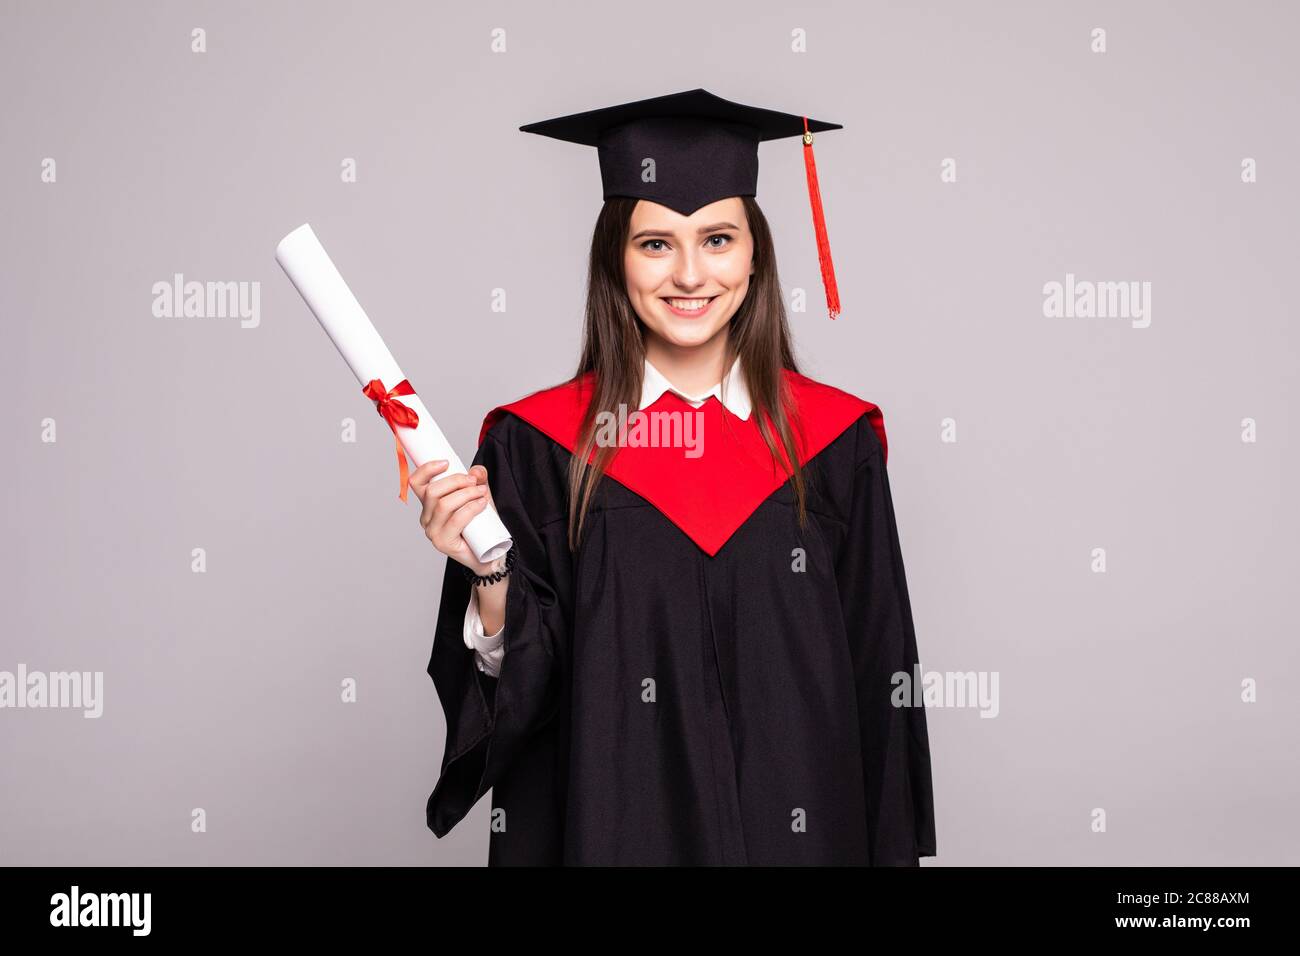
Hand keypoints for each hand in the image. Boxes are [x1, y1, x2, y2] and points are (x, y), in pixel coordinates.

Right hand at [409, 460, 498, 575]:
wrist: (487, 552)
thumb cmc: (480, 524)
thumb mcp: (479, 495)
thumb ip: (478, 480)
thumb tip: (476, 470)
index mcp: (428, 504)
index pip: (416, 483)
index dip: (427, 469)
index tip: (446, 462)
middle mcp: (426, 517)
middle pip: (432, 492)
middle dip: (456, 481)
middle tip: (474, 481)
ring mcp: (433, 532)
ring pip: (444, 505)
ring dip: (466, 494)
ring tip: (482, 493)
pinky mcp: (443, 543)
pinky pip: (455, 521)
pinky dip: (470, 508)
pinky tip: (482, 504)